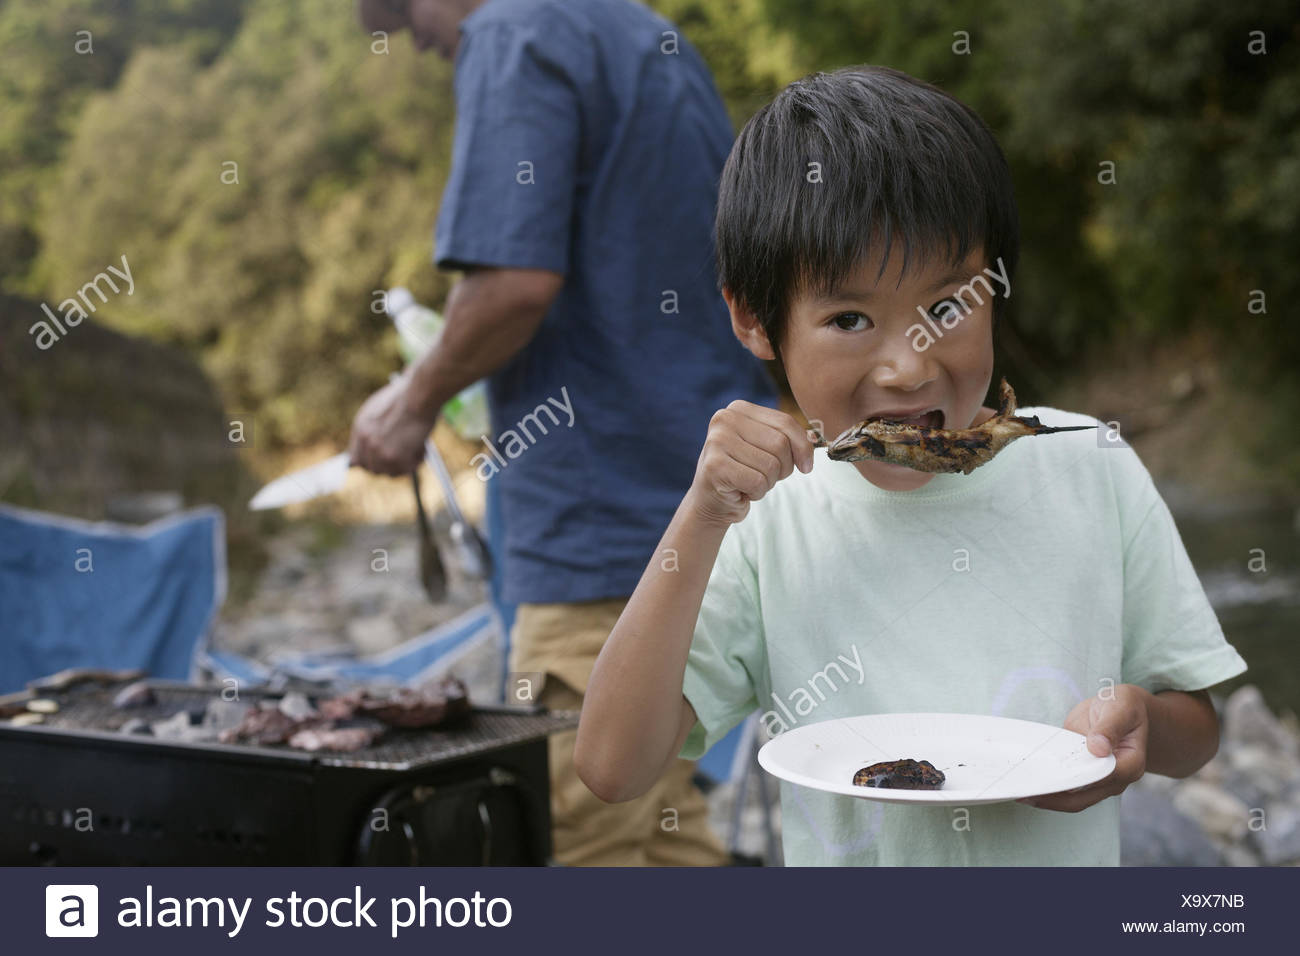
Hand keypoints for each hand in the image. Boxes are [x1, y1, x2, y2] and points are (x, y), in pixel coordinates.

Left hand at [347, 374, 435, 474]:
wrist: (418, 393)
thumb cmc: (408, 396)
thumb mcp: (385, 408)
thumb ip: (377, 427)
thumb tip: (384, 446)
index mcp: (360, 428)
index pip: (357, 459)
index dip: (372, 462)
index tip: (384, 462)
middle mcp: (365, 441)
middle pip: (372, 469)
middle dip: (389, 467)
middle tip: (404, 461)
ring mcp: (378, 450)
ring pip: (391, 472)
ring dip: (405, 463)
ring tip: (417, 444)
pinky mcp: (393, 457)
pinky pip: (407, 469)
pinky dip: (417, 460)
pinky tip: (422, 444)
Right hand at [686, 401, 815, 525]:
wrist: (711, 502)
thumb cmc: (743, 473)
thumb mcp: (766, 448)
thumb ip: (788, 438)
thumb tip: (815, 439)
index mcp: (739, 409)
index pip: (785, 423)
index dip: (803, 447)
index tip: (807, 466)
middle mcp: (724, 419)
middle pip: (780, 444)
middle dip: (783, 468)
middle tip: (767, 477)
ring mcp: (716, 441)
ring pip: (771, 465)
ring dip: (768, 482)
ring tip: (750, 482)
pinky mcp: (714, 466)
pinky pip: (757, 482)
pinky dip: (757, 493)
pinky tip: (742, 491)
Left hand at [1018, 684, 1149, 811]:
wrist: (1122, 709)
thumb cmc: (1125, 707)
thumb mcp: (1120, 708)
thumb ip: (1109, 727)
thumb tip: (1097, 748)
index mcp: (1129, 764)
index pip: (1100, 779)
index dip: (1074, 783)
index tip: (1051, 783)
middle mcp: (1115, 779)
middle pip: (1082, 798)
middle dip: (1053, 800)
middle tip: (1024, 794)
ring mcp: (1098, 780)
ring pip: (1072, 799)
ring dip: (1047, 798)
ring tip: (1021, 795)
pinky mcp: (1083, 774)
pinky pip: (1067, 786)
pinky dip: (1049, 787)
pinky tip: (1030, 783)